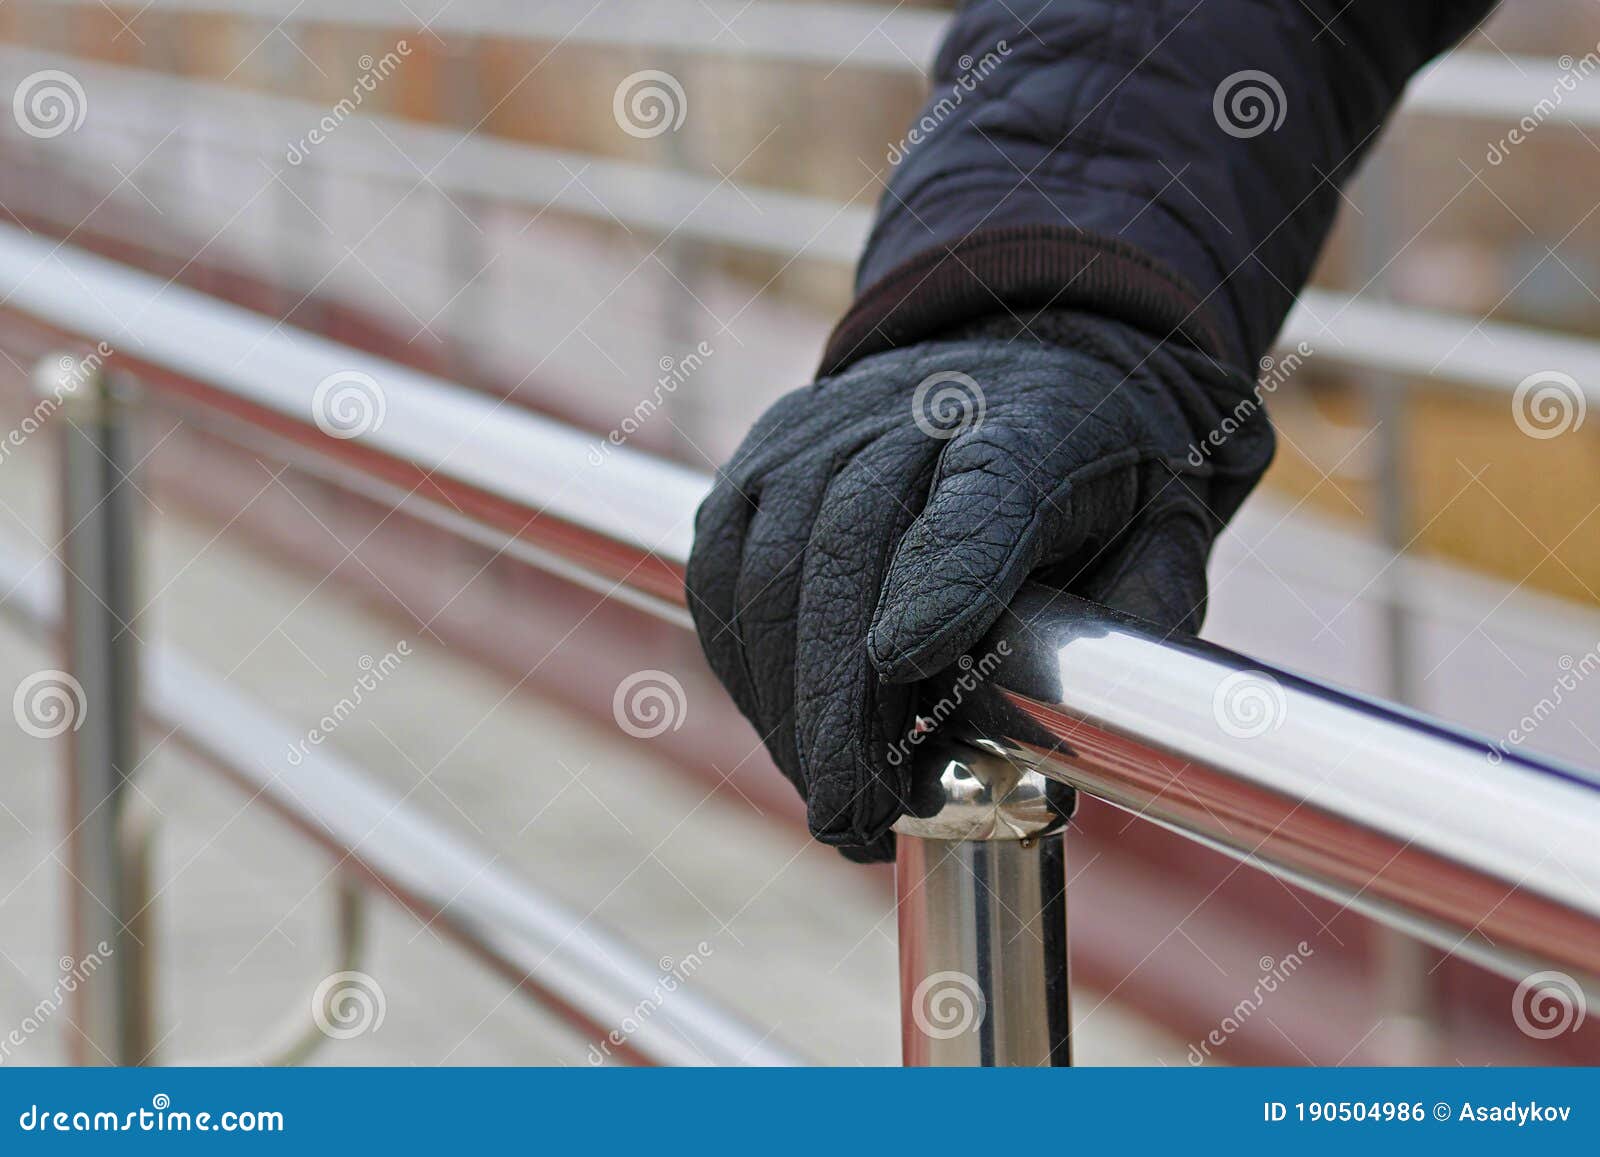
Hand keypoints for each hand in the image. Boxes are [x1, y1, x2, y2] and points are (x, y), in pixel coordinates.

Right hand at [685, 312, 1272, 860]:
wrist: (1017, 358)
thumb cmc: (1094, 472)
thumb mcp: (1166, 529)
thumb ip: (1142, 611)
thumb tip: (1096, 723)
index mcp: (1038, 427)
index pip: (987, 493)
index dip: (942, 577)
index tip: (907, 667)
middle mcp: (915, 410)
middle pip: (851, 547)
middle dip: (838, 705)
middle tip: (853, 816)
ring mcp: (822, 429)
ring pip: (770, 567)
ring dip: (787, 703)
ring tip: (830, 796)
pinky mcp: (761, 458)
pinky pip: (723, 566)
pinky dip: (743, 661)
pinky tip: (783, 726)